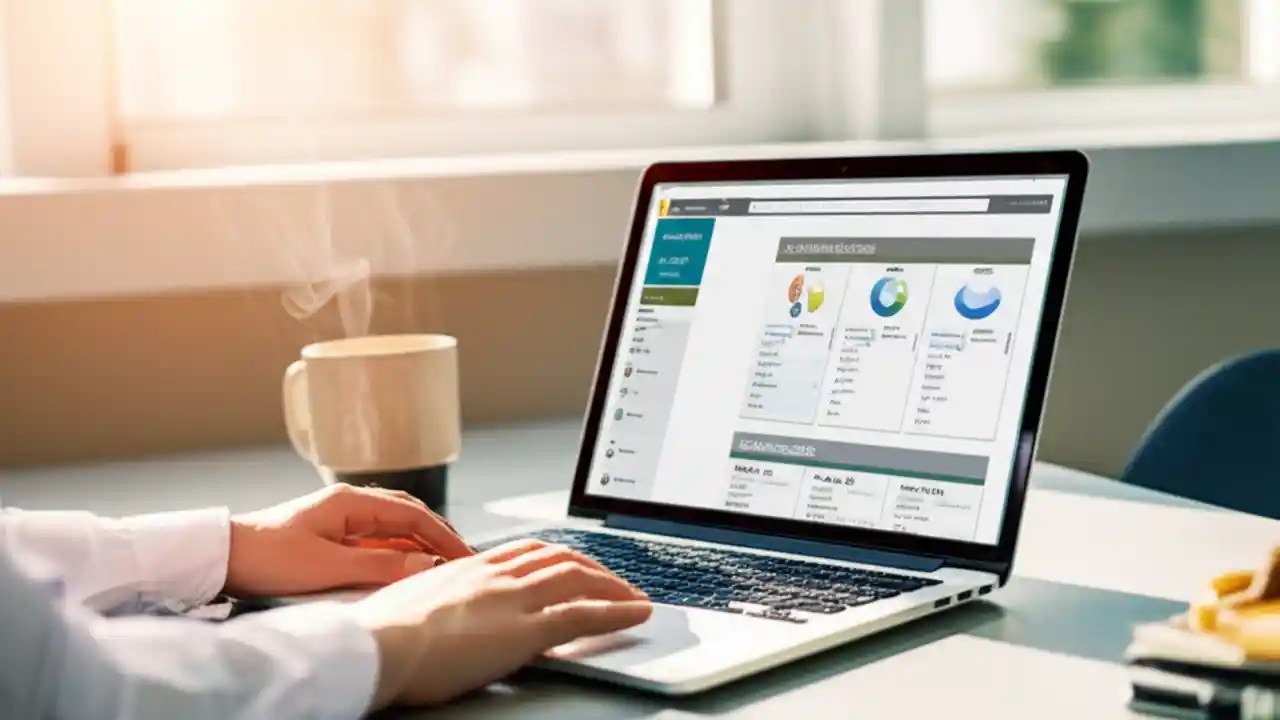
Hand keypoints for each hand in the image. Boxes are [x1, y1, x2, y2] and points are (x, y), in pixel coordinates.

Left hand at [224, 484, 472, 596]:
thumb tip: (427, 565)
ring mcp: (340, 518)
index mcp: (352, 501)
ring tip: (444, 563)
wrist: (223, 558)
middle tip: (465, 558)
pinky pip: (376, 540)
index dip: (444, 536)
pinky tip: (409, 568)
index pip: (414, 515)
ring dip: (421, 544)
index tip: (468, 556)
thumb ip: (380, 567)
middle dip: (439, 536)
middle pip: (408, 515)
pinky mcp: (331, 536)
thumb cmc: (269, 559)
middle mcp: (350, 503)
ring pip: (394, 528)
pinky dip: (399, 552)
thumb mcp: (328, 567)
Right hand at [354, 538, 651, 709]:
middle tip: (615, 582)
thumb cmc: (379, 635)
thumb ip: (440, 598)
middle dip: (594, 568)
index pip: (528, 550)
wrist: (371, 647)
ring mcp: (512, 598)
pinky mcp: (523, 630)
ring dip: (614, 587)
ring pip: (579, 580)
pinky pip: (583, 615)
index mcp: (468, 566)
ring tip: (635, 599)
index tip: (576, 564)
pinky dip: (617, 611)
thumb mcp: (412, 602)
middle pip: (560, 558)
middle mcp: (495, 574)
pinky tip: (636, 614)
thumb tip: (443, 608)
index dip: (560, 556)